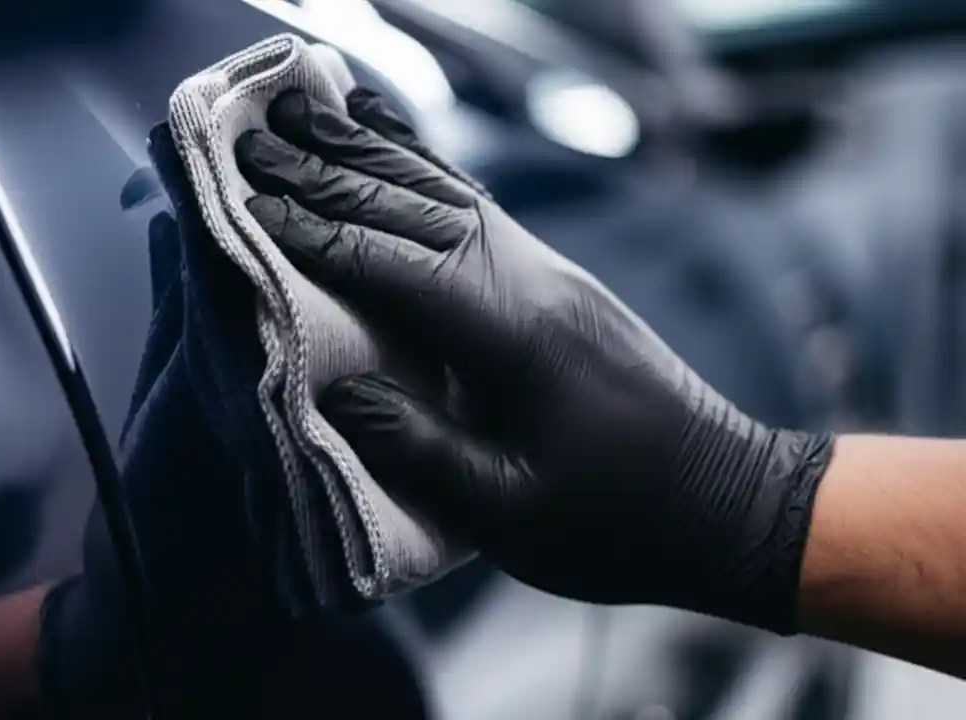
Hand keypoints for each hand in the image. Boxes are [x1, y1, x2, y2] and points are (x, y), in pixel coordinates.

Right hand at [236, 88, 834, 632]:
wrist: (729, 502)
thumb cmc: (617, 523)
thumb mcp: (509, 515)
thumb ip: (418, 450)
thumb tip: (336, 389)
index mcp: (515, 338)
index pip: (393, 266)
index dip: (316, 235)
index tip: (250, 206)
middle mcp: (532, 283)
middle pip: (414, 209)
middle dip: (328, 174)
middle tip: (257, 143)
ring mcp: (551, 274)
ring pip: (447, 194)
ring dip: (373, 155)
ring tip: (309, 117)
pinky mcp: (559, 284)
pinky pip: (479, 209)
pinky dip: (428, 171)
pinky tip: (397, 150)